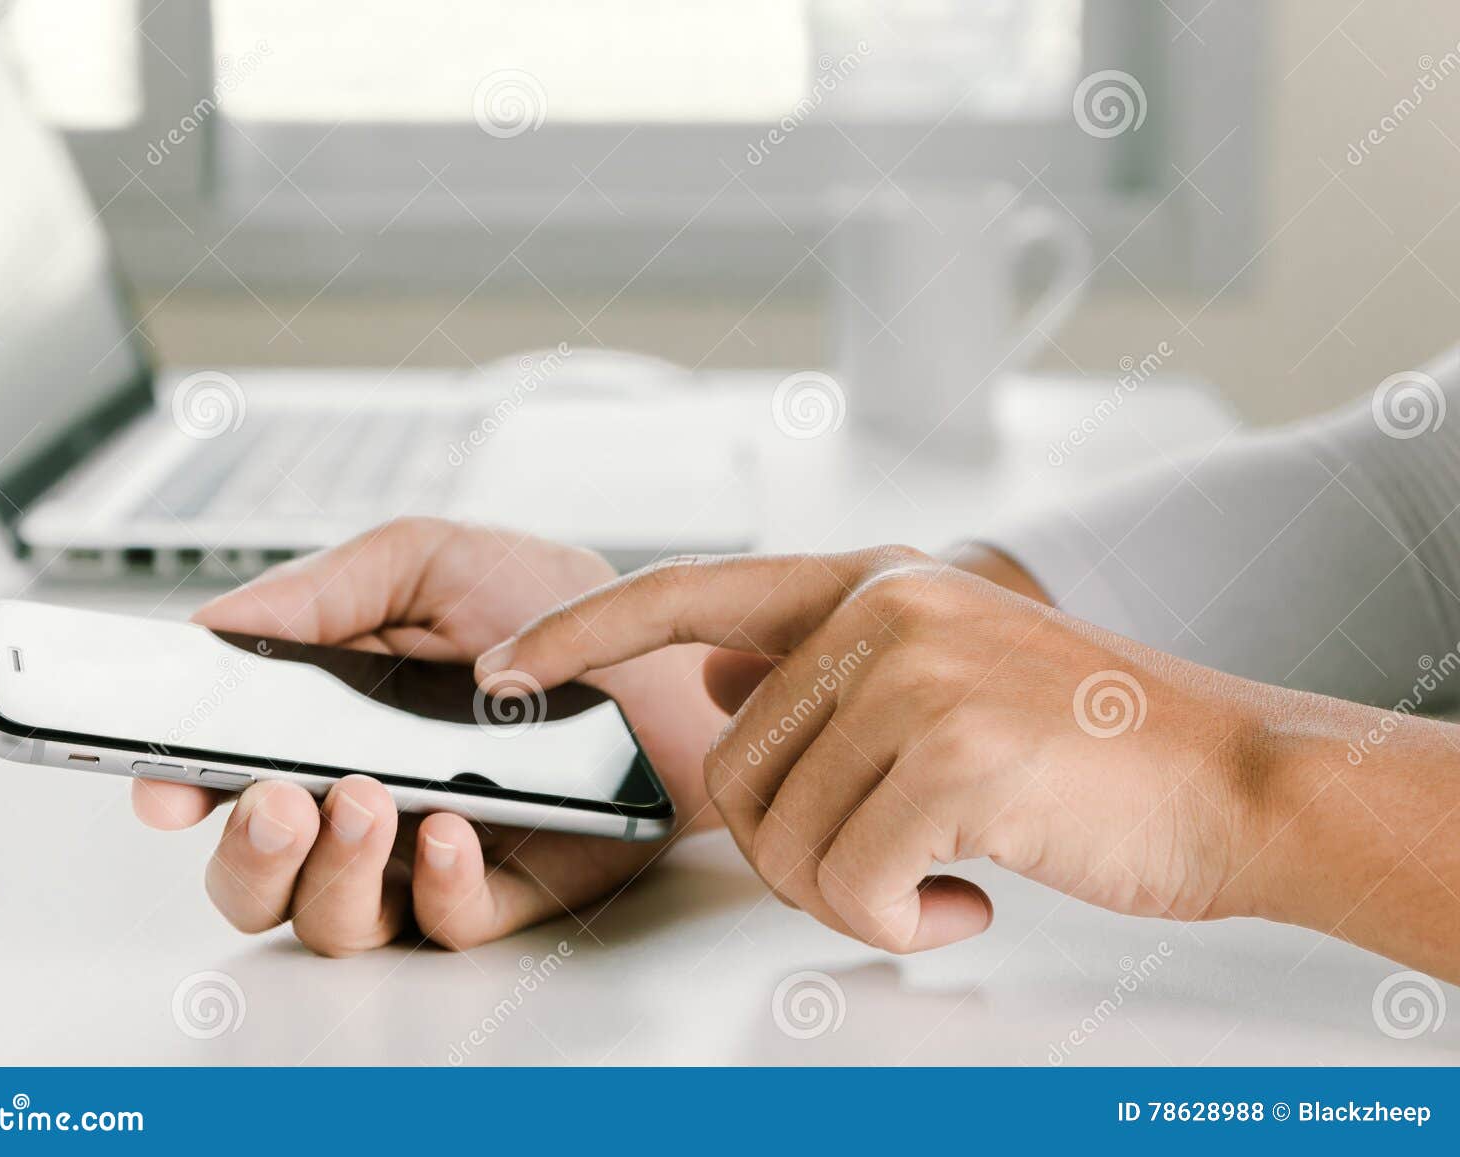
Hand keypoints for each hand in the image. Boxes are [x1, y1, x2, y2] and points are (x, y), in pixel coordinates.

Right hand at [131, 518, 725, 955]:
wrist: (670, 648)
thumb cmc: (550, 606)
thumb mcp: (428, 564)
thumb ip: (319, 592)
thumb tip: (209, 626)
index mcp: (327, 729)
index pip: (224, 783)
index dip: (179, 790)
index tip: (163, 785)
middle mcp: (363, 805)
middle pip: (256, 878)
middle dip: (247, 851)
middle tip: (277, 797)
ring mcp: (426, 858)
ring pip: (330, 920)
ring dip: (328, 872)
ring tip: (361, 799)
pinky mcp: (504, 892)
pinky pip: (444, 926)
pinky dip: (435, 886)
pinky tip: (449, 829)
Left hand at [477, 547, 1274, 952]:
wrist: (1241, 777)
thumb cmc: (1091, 745)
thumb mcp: (949, 667)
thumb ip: (824, 659)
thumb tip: (716, 663)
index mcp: (875, 583)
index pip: (690, 593)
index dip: (585, 631)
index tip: (507, 663)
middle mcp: (886, 608)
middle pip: (735, 769)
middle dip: (791, 850)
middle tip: (886, 868)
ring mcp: (919, 671)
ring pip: (785, 837)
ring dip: (854, 893)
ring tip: (943, 876)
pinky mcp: (954, 751)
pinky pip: (850, 883)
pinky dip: (901, 924)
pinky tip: (972, 897)